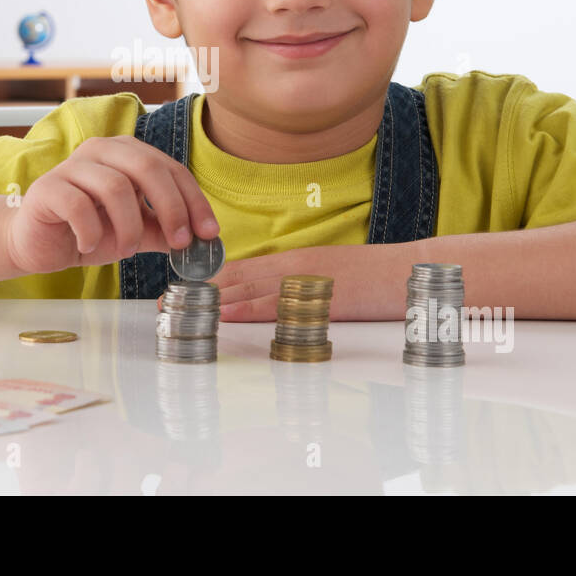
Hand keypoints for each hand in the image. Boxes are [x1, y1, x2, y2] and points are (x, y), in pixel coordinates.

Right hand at [5, 135, 219, 274]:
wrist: (38, 244)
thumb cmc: (88, 230)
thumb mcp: (136, 232)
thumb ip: (164, 230)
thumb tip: (203, 240)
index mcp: (126, 153)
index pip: (170, 168)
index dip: (193, 200)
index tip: (209, 232)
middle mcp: (100, 151)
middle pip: (147, 168)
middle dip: (171, 207)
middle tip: (179, 242)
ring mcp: (71, 166)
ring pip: (115, 187)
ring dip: (130, 226)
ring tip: (128, 249)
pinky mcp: (47, 188)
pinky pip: (79, 206)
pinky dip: (92, 231)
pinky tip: (90, 245)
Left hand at [155, 245, 397, 320]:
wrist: (411, 272)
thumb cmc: (376, 277)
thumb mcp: (331, 276)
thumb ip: (300, 286)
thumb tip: (274, 299)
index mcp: (296, 261)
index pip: (242, 268)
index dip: (208, 278)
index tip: (179, 286)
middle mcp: (293, 267)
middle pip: (236, 277)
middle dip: (198, 290)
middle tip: (164, 300)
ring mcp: (304, 282)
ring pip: (248, 289)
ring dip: (210, 301)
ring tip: (179, 308)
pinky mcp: (317, 300)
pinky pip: (276, 306)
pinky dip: (245, 309)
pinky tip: (223, 314)